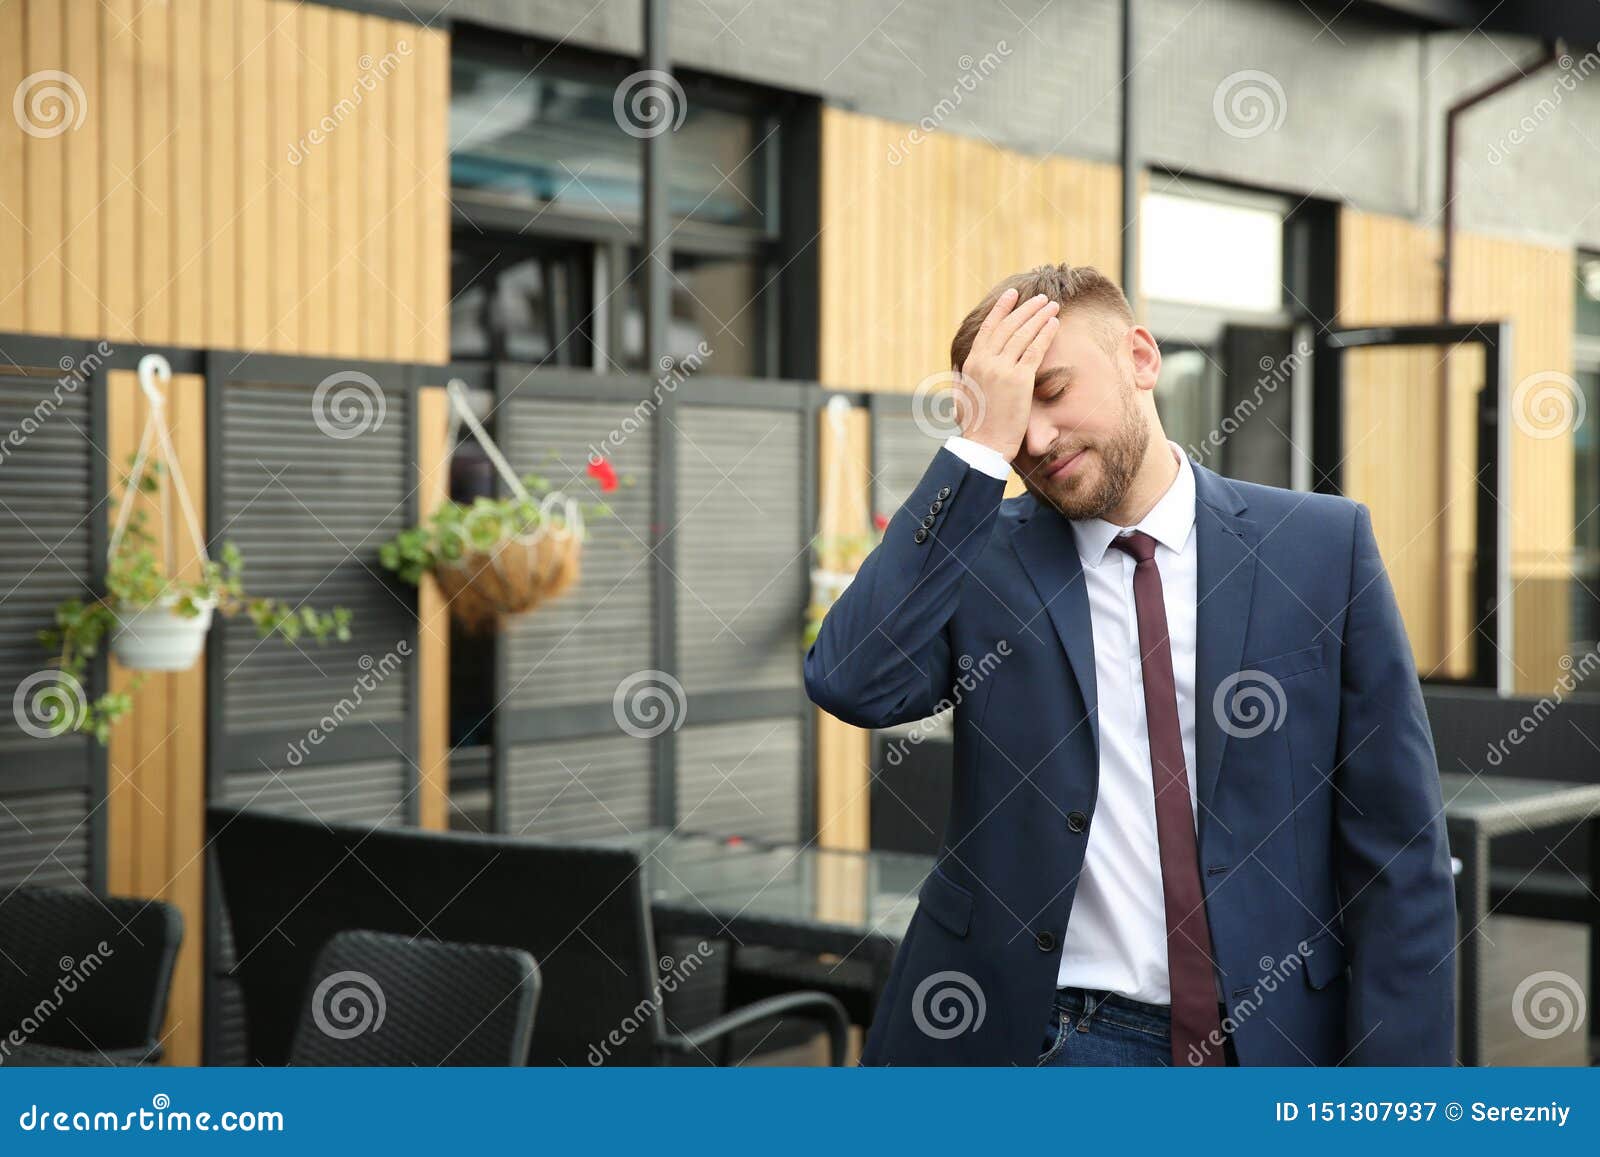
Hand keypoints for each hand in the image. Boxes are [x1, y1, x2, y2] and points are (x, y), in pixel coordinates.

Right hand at [953, 289, 1059, 461]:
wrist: (984, 445)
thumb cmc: (974, 426)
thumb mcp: (960, 397)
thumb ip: (960, 377)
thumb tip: (960, 365)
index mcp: (971, 363)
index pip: (988, 327)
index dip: (1002, 308)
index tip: (1012, 295)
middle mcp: (985, 361)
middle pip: (1009, 326)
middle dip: (1026, 308)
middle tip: (1040, 298)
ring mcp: (1002, 369)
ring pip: (1023, 334)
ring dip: (1039, 316)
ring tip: (1052, 305)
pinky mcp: (1020, 380)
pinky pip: (1035, 350)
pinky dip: (1045, 334)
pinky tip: (1054, 323)